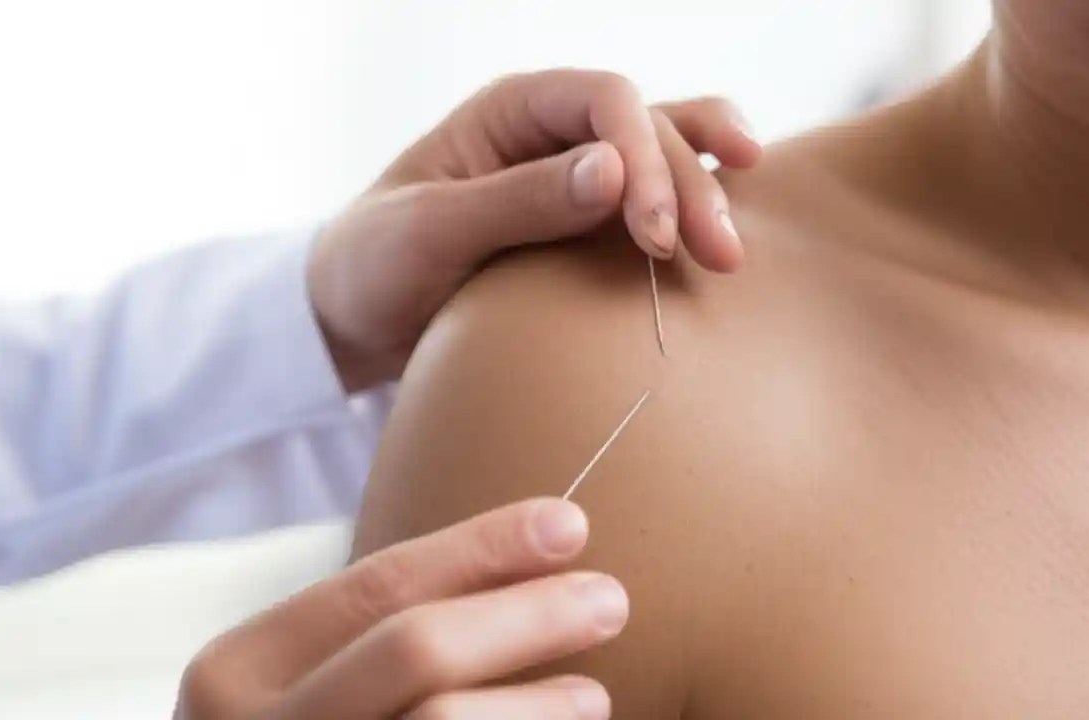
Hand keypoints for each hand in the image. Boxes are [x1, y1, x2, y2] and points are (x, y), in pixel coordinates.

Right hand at [174, 498, 626, 719]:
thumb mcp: (311, 680)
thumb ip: (385, 631)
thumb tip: (542, 555)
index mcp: (234, 673)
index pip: (378, 584)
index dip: (482, 546)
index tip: (569, 522)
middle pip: (416, 651)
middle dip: (525, 615)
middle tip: (610, 599)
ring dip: (538, 707)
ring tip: (593, 696)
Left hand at [308, 69, 760, 391]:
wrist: (355, 318)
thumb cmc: (374, 265)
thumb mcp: (430, 232)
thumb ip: (517, 201)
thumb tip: (612, 172)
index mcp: (510, 111)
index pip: (606, 103)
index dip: (645, 158)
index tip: (655, 237)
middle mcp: (551, 131)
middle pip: (649, 129)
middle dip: (688, 187)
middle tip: (720, 256)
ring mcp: (573, 175)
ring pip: (666, 154)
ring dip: (705, 191)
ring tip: (733, 246)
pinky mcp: (584, 224)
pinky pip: (653, 197)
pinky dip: (691, 204)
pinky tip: (728, 218)